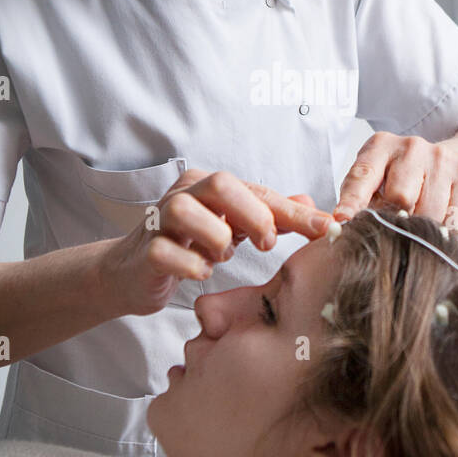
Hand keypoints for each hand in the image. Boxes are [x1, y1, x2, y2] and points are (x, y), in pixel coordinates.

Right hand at [102, 168, 333, 316]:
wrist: (132, 273)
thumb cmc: (187, 245)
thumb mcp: (233, 227)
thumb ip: (269, 216)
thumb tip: (310, 204)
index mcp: (207, 185)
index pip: (257, 190)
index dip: (292, 211)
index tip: (325, 228)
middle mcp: (183, 195)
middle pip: (221, 184)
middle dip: (253, 214)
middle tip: (267, 242)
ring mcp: (159, 221)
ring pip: (186, 211)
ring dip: (216, 239)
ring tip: (222, 256)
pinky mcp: (145, 252)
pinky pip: (166, 252)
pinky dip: (190, 265)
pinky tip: (201, 271)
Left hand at [332, 133, 457, 231]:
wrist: (454, 160)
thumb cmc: (404, 177)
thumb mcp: (375, 181)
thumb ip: (358, 200)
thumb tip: (341, 225)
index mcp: (380, 146)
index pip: (362, 176)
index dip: (352, 201)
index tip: (343, 220)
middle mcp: (411, 146)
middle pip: (400, 198)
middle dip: (396, 219)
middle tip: (397, 223)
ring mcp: (442, 158)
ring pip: (428, 214)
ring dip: (422, 228)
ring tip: (418, 220)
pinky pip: (453, 220)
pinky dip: (445, 230)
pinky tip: (440, 217)